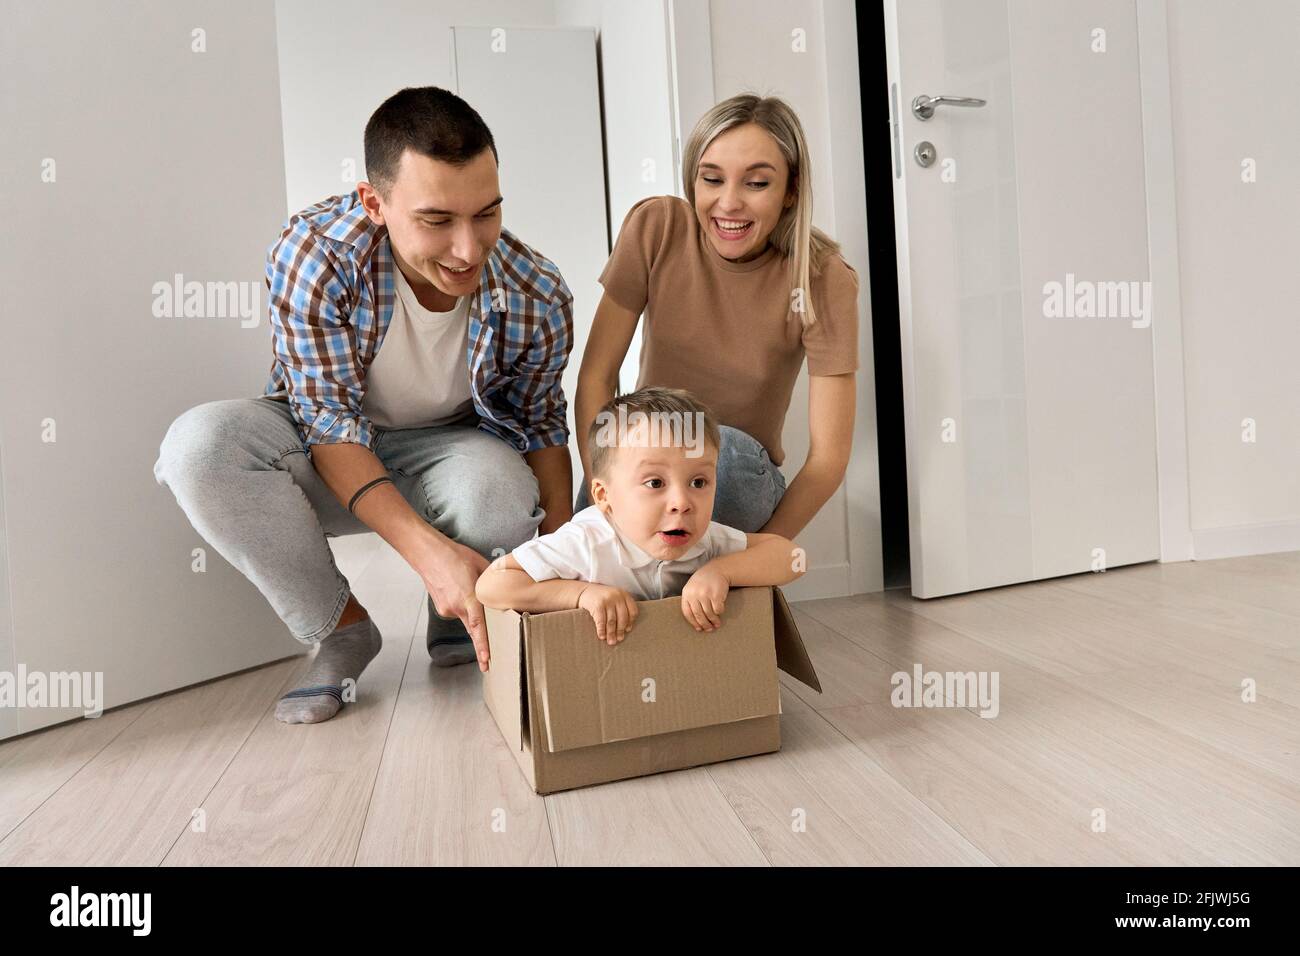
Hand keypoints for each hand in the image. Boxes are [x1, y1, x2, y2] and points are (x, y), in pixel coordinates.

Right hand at [419, 538, 491, 670]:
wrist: (428, 554)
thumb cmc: (455, 556)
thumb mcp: (481, 565)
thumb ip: (491, 582)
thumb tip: (501, 591)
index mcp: (468, 597)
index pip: (478, 626)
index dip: (482, 644)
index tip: (486, 660)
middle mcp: (456, 607)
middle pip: (473, 630)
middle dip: (481, 648)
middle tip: (487, 664)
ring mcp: (447, 609)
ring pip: (465, 617)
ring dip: (471, 611)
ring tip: (466, 588)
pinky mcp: (441, 609)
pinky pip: (457, 611)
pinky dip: (462, 605)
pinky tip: (459, 590)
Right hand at [577, 584, 638, 644]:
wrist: (585, 590)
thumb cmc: (603, 598)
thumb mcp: (615, 598)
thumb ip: (622, 609)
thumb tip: (627, 629)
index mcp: (624, 594)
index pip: (632, 611)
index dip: (630, 622)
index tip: (627, 630)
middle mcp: (617, 596)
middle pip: (622, 617)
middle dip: (620, 630)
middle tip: (619, 640)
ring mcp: (607, 600)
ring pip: (612, 620)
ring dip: (611, 633)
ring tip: (611, 641)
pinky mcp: (598, 605)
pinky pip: (601, 621)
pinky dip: (602, 630)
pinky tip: (602, 636)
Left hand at [681, 566, 729, 631]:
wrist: (716, 570)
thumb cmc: (704, 582)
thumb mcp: (693, 589)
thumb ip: (691, 602)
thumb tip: (696, 623)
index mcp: (686, 593)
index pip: (687, 613)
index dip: (693, 623)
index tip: (699, 629)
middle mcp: (694, 594)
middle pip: (698, 615)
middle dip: (705, 624)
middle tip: (710, 629)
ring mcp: (705, 594)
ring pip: (709, 613)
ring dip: (714, 621)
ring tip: (717, 624)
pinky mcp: (716, 594)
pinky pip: (718, 609)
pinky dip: (720, 612)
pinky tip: (720, 612)